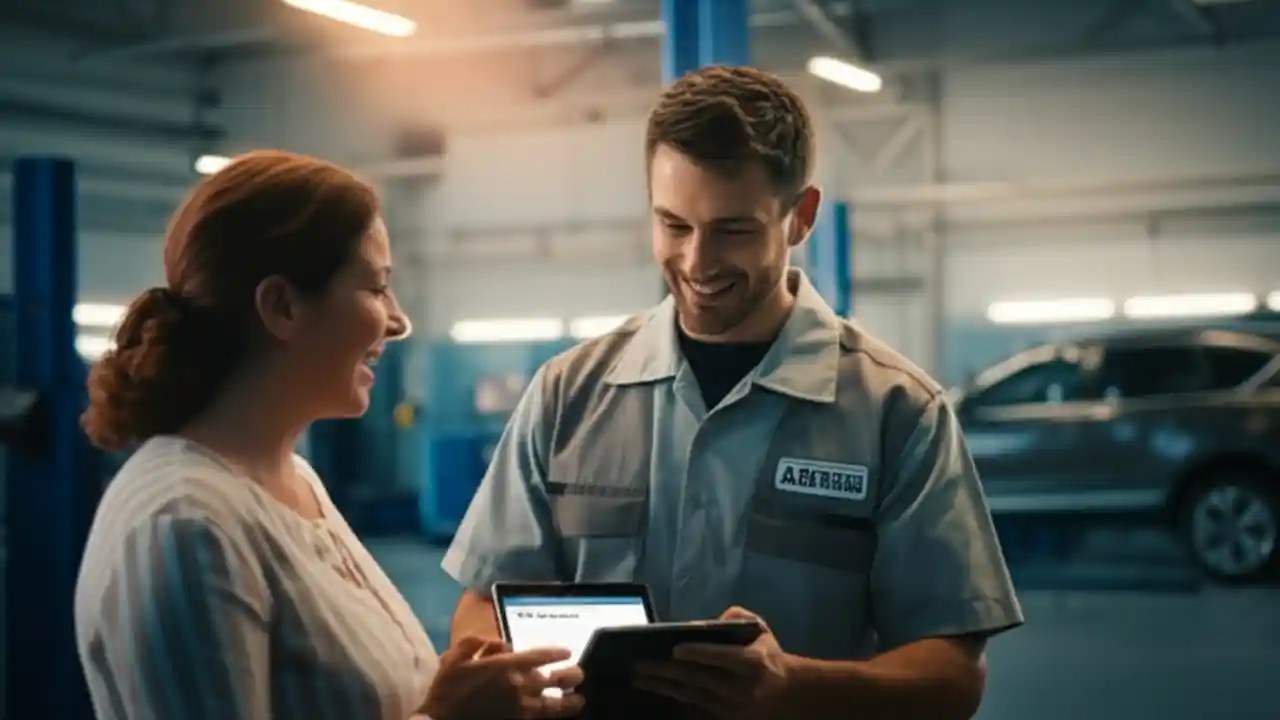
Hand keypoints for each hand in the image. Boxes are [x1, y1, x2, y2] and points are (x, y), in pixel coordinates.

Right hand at [423, 636, 585, 719]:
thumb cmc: (447, 688)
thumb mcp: (457, 656)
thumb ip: (479, 643)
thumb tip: (501, 643)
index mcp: (506, 667)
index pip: (540, 657)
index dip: (557, 653)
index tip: (568, 651)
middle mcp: (519, 687)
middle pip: (555, 681)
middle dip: (571, 676)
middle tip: (579, 674)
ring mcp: (520, 709)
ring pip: (554, 706)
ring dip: (569, 702)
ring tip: (579, 700)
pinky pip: (540, 719)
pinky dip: (552, 717)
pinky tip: (557, 715)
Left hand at [633, 607, 791, 719]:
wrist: (787, 692)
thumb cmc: (767, 654)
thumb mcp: (760, 629)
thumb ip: (736, 617)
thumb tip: (706, 622)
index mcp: (752, 662)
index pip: (721, 657)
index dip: (698, 653)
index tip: (675, 649)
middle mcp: (741, 686)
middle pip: (699, 678)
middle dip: (667, 671)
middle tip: (641, 665)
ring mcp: (732, 705)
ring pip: (691, 694)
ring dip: (663, 685)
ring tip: (640, 677)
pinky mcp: (725, 716)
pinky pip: (694, 705)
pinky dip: (674, 695)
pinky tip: (657, 688)